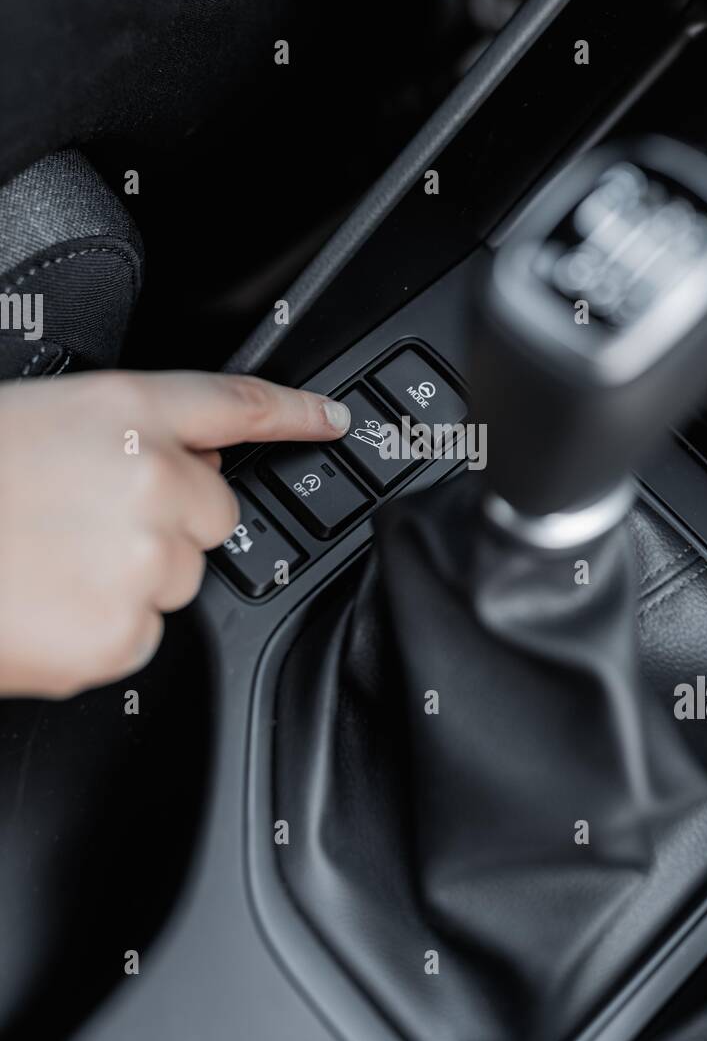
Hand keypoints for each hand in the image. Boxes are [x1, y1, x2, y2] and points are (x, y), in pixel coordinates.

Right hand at [0, 370, 349, 698]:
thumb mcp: (39, 423)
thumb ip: (126, 434)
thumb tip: (184, 457)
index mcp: (123, 413)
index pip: (233, 405)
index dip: (293, 411)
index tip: (333, 420)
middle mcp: (150, 480)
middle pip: (213, 514)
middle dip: (167, 523)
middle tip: (80, 526)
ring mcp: (142, 562)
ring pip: (177, 580)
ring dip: (130, 578)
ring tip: (45, 563)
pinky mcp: (121, 634)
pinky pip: (141, 635)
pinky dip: (100, 629)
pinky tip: (42, 605)